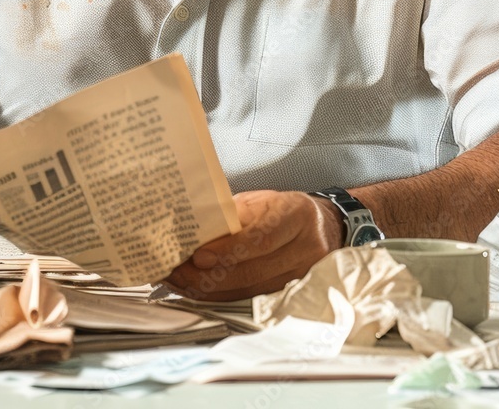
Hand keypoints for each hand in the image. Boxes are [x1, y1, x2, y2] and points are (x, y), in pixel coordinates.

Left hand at [165, 189, 343, 301]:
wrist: (320, 228)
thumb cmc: (283, 210)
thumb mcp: (261, 201)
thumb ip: (232, 215)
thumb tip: (194, 229)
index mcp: (296, 216)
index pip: (261, 237)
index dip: (228, 249)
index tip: (198, 255)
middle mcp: (305, 249)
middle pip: (254, 271)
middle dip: (210, 274)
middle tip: (178, 271)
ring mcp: (301, 277)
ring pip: (250, 290)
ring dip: (210, 288)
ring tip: (179, 280)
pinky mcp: (291, 295)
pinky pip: (250, 298)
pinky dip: (221, 296)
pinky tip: (198, 289)